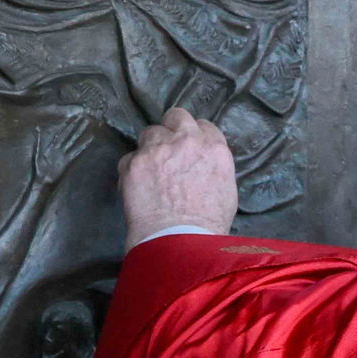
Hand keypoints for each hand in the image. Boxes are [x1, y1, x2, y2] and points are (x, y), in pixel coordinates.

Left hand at [32, 111, 91, 186]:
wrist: (43, 180)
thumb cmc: (39, 168)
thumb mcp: (36, 153)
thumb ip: (38, 141)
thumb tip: (37, 129)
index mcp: (52, 146)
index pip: (60, 132)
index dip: (66, 125)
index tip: (71, 117)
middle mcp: (60, 148)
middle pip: (69, 134)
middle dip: (75, 126)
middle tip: (82, 117)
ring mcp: (65, 154)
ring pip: (73, 140)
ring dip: (80, 132)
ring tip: (86, 125)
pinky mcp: (68, 160)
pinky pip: (77, 151)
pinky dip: (83, 146)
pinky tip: (89, 140)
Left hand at [118, 108, 238, 249]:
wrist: (180, 241)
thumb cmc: (208, 225)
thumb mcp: (227, 191)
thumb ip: (215, 167)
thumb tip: (203, 166)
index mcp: (214, 149)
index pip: (203, 126)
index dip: (194, 137)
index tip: (189, 149)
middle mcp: (187, 141)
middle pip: (176, 116)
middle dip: (171, 129)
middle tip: (167, 149)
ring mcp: (158, 149)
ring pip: (149, 133)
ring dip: (150, 148)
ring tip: (150, 171)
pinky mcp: (134, 162)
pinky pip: (129, 159)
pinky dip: (132, 171)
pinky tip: (137, 189)